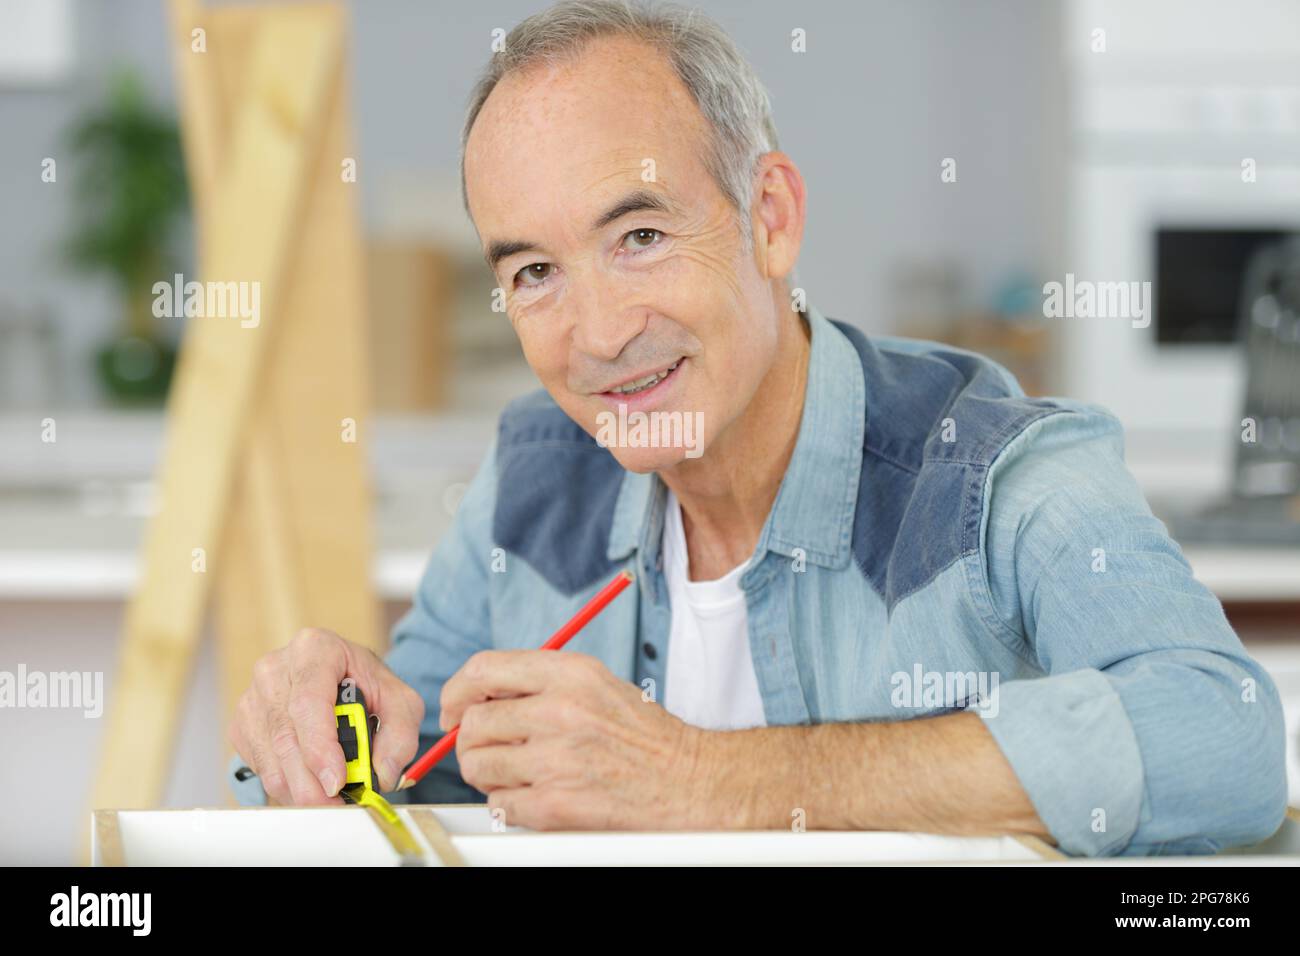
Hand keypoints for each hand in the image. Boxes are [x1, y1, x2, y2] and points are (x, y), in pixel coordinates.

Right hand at [229, 628, 424, 805]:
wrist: (340, 677)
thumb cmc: (366, 685)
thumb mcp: (399, 699)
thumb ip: (400, 733)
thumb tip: (382, 772)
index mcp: (315, 650)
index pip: (309, 702)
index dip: (320, 747)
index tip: (337, 781)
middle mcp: (275, 669)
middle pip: (286, 737)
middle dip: (312, 782)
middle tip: (339, 806)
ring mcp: (253, 697)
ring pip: (271, 759)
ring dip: (301, 789)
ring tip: (332, 799)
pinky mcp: (243, 725)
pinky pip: (260, 767)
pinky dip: (288, 786)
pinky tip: (311, 782)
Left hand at [439, 649, 707, 829]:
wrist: (685, 780)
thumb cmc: (641, 734)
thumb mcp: (595, 683)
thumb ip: (539, 682)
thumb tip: (477, 695)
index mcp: (568, 674)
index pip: (482, 670)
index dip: (457, 692)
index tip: (454, 709)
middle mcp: (559, 712)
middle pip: (472, 724)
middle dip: (470, 741)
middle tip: (487, 749)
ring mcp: (555, 761)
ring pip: (478, 767)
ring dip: (488, 774)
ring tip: (518, 773)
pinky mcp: (555, 805)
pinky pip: (500, 805)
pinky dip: (510, 805)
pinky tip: (538, 795)